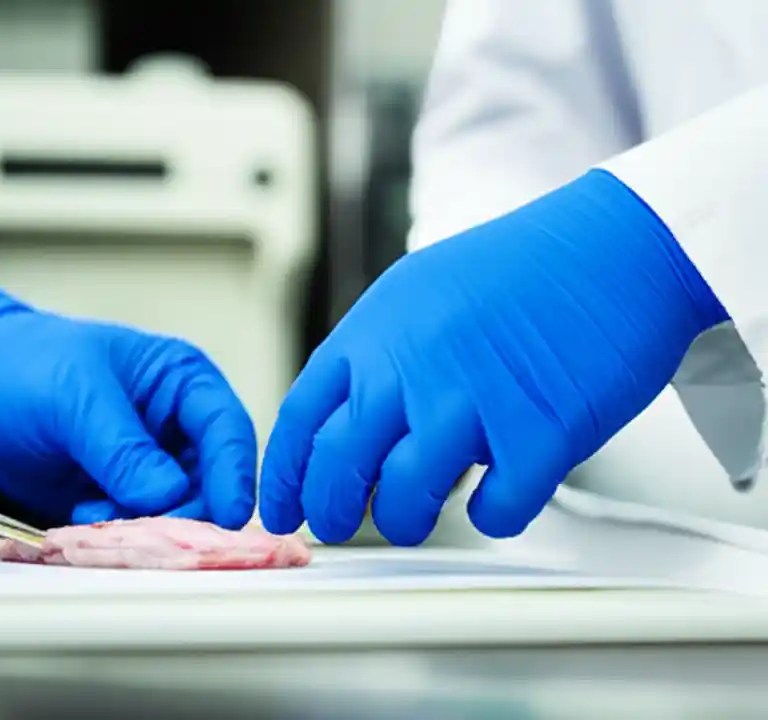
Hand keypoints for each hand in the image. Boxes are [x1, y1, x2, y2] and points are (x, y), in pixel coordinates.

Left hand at [0, 283, 255, 528]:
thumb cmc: (22, 364)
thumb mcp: (75, 396)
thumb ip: (122, 447)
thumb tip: (165, 494)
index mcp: (181, 380)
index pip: (228, 430)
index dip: (234, 474)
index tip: (230, 515)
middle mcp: (173, 425)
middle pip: (210, 484)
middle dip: (183, 511)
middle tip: (143, 524)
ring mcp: (147, 465)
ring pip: (176, 513)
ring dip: (145, 525)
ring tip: (96, 512)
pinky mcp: (118, 496)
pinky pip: (138, 527)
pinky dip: (119, 532)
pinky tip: (84, 516)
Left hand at [260, 169, 727, 544]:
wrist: (614, 244)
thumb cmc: (519, 268)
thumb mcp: (413, 293)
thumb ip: (373, 355)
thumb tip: (340, 419)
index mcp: (374, 333)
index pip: (300, 419)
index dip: (282, 476)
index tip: (279, 509)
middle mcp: (411, 369)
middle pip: (338, 468)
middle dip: (329, 511)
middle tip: (336, 526)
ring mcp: (473, 402)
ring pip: (406, 501)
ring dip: (404, 522)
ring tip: (413, 517)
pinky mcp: (539, 433)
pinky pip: (496, 510)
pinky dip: (493, 516)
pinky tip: (498, 497)